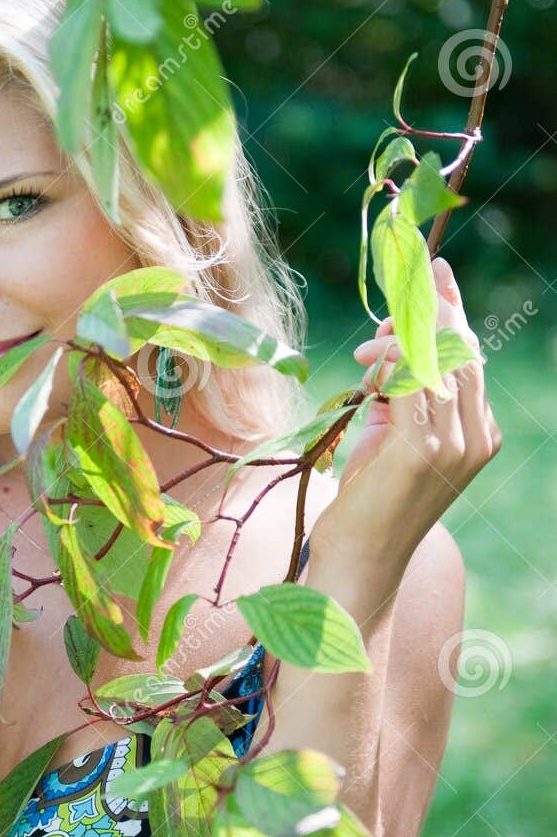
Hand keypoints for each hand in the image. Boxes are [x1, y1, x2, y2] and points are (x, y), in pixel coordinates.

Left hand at [308, 256, 501, 573]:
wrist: (358, 561)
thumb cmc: (368, 505)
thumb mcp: (389, 443)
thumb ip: (401, 402)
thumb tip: (388, 363)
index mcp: (478, 434)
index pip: (471, 358)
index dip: (451, 312)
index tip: (435, 276)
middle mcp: (476, 436)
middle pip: (460, 349)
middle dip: (422, 316)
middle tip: (387, 310)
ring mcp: (454, 445)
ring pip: (438, 359)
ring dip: (397, 340)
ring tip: (364, 356)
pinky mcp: (421, 449)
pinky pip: (412, 382)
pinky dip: (393, 361)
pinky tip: (373, 362)